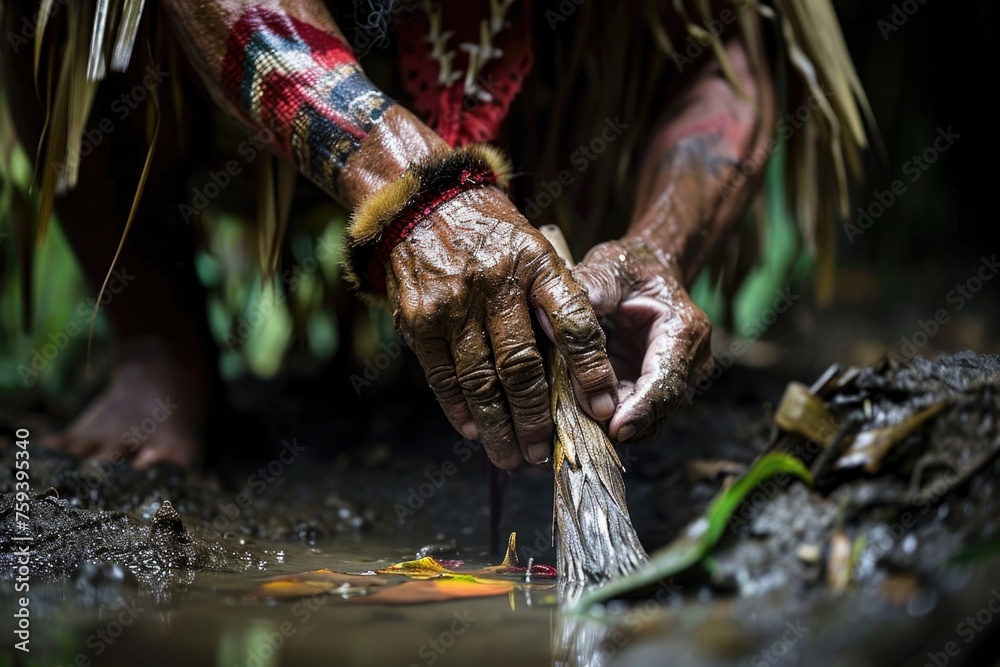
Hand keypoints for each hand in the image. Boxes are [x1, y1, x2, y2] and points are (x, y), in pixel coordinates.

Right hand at [384, 187, 618, 468]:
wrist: (424, 205)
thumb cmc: (494, 237)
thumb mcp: (538, 252)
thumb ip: (559, 303)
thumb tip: (580, 375)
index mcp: (536, 264)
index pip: (573, 323)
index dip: (590, 371)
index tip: (601, 409)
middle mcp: (494, 284)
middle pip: (521, 366)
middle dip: (535, 418)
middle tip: (544, 452)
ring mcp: (451, 304)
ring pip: (480, 381)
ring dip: (498, 427)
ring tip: (512, 457)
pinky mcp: (418, 321)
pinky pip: (442, 378)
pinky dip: (460, 410)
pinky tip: (476, 432)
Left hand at [573, 239, 712, 443]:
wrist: (644, 273)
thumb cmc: (628, 268)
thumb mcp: (608, 269)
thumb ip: (587, 290)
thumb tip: (552, 318)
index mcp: (684, 330)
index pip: (667, 381)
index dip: (641, 408)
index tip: (614, 427)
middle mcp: (690, 362)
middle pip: (658, 410)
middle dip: (620, 424)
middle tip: (577, 432)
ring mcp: (675, 381)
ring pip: (646, 421)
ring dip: (610, 426)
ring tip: (571, 426)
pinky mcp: (653, 392)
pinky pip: (633, 416)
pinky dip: (607, 420)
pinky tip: (576, 416)